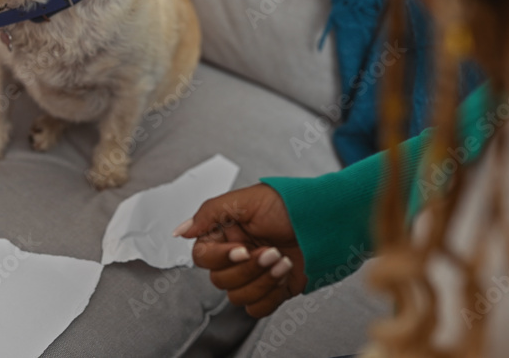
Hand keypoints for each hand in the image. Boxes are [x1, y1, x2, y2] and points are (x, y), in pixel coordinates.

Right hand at [174, 184, 307, 316]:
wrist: (328, 220)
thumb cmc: (291, 205)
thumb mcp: (247, 200)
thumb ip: (210, 213)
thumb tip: (181, 230)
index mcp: (226, 233)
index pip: (203, 256)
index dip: (221, 257)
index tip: (241, 249)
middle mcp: (237, 255)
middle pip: (220, 280)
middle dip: (249, 268)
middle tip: (271, 250)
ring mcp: (254, 275)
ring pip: (237, 296)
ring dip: (262, 280)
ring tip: (282, 259)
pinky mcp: (272, 290)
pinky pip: (256, 308)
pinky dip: (270, 295)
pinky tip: (285, 273)